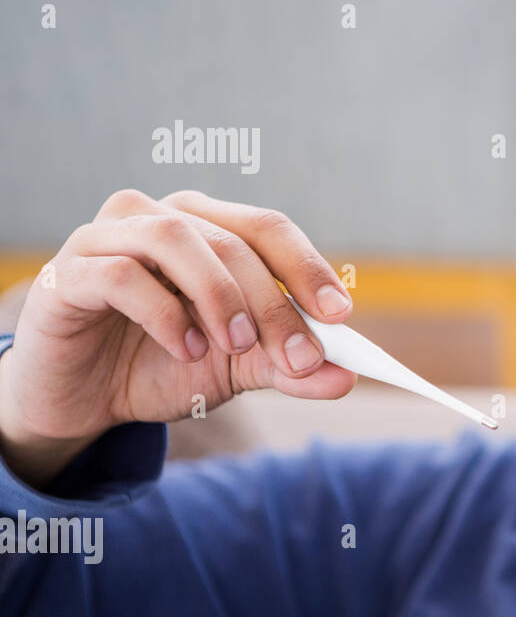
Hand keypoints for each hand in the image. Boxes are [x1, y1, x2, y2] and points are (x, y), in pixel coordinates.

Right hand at [0, 189, 357, 486]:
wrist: (83, 399)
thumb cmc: (163, 365)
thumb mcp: (236, 369)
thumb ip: (286, 367)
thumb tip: (345, 377)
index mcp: (207, 226)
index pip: (268, 228)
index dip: (307, 266)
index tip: (341, 315)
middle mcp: (159, 217)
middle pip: (231, 239)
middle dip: (272, 302)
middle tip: (298, 356)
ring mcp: (107, 237)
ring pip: (176, 239)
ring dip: (218, 296)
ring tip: (232, 347)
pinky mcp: (68, 272)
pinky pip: (121, 274)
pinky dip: (164, 313)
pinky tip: (186, 349)